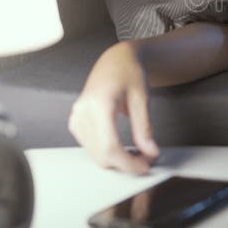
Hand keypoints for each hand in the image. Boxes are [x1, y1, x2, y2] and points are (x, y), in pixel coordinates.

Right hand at [68, 41, 159, 174]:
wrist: (115, 61)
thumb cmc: (130, 73)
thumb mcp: (142, 99)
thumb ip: (145, 128)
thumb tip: (151, 153)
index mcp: (100, 103)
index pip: (111, 146)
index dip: (129, 163)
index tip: (146, 167)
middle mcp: (83, 112)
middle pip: (102, 154)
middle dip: (126, 163)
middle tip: (147, 159)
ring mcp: (76, 117)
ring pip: (96, 154)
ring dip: (118, 160)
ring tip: (139, 152)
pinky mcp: (76, 122)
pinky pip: (92, 147)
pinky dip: (109, 153)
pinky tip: (124, 147)